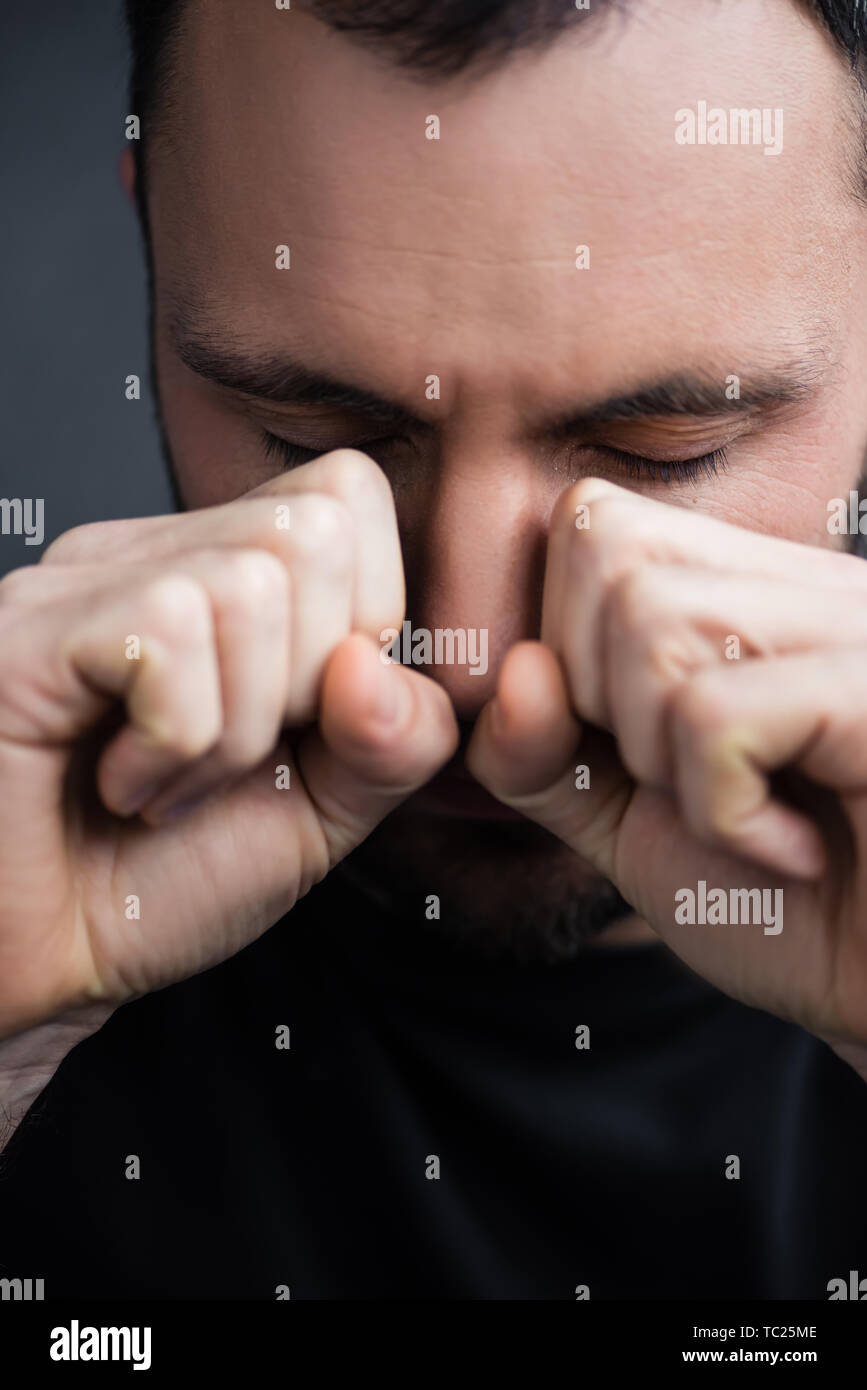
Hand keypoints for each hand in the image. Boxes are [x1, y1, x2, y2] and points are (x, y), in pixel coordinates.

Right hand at [0, 451, 456, 1037]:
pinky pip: (171, 636)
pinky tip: (124, 783)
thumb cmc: (152, 882)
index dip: (367, 616)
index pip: (347, 495)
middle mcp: (156, 557)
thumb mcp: (322, 811)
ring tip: (174, 781)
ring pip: (251, 583)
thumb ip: (396, 739)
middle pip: (317, 527)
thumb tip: (380, 665)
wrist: (33, 964)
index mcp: (225, 577)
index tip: (302, 720)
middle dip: (308, 681)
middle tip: (233, 758)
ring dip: (237, 729)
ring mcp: (87, 581)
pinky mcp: (33, 628)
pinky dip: (174, 743)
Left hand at [468, 477, 866, 1047]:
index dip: (566, 647)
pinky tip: (798, 852)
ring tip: (751, 814)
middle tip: (693, 786)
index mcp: (750, 592)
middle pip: (608, 556)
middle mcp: (809, 584)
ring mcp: (854, 629)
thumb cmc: (790, 910)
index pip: (592, 525)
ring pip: (652, 618)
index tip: (637, 751)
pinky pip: (717, 713)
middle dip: (604, 702)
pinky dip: (724, 815)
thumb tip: (512, 671)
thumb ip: (545, 753)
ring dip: (664, 760)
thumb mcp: (632, 825)